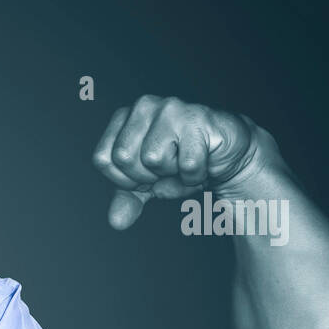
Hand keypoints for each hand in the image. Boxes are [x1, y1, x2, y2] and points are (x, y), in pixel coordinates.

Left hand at [92, 95, 264, 229]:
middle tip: (169, 167)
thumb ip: (127, 199)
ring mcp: (170, 108)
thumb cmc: (182, 164)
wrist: (226, 157)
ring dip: (173, 173)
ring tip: (185, 161)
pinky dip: (195, 175)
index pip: (103, 159)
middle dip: (147, 176)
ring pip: (152, 159)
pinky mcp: (198, 118)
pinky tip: (204, 160)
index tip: (146, 173)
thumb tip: (116, 221)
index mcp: (124, 118)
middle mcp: (143, 106)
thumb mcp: (147, 185)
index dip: (124, 178)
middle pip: (124, 158)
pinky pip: (186, 165)